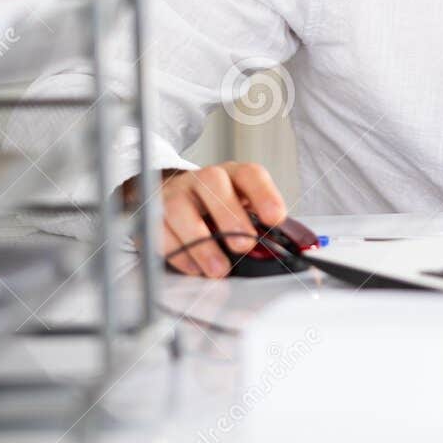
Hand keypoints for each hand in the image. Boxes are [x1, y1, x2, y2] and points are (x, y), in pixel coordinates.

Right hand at [156, 163, 286, 277]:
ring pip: (181, 208)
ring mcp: (174, 194)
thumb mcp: (240, 209)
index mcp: (231, 175)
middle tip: (243, 245)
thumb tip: (290, 247)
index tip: (275, 219)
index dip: (264, 194)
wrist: (170, 196)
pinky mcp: (152, 214)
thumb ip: (260, 224)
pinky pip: (159, 231)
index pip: (250, 174)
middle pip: (213, 183)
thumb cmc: (213, 207)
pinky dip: (178, 253)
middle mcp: (202, 179)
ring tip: (219, 269)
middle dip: (229, 216)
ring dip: (201, 242)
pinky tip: (194, 268)